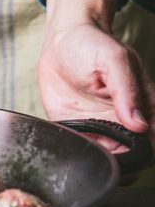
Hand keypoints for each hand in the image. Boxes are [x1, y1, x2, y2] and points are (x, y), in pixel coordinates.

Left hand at [38, 0, 154, 153]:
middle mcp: (123, 122)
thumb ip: (127, 91)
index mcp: (143, 107)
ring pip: (106, 160)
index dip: (145, 153)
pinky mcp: (76, 129)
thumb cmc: (92, 45)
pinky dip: (76, 154)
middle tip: (103, 151)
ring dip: (98, 162)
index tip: (128, 151)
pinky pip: (79, 149)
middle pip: (132, 158)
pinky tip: (70, 145)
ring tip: (86, 146)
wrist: (60, 42)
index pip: (153, 141)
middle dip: (122, 164)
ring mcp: (99, 128)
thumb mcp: (114, 60)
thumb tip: (140, 125)